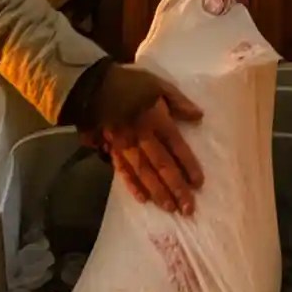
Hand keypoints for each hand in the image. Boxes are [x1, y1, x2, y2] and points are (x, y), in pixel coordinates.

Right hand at [89, 64, 204, 214]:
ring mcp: (125, 146)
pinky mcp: (111, 150)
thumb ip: (178, 101)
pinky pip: (123, 171)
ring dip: (158, 192)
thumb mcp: (158, 83)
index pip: (176, 146)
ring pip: (144, 173)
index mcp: (156, 120)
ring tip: (170, 209)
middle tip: (188, 208)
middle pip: (162, 165)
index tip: (199, 183)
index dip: (189, 165)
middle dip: (176, 187)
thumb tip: (198, 116)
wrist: (92, 86)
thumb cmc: (128, 83)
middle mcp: (142, 137)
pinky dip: (132, 186)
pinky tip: (142, 199)